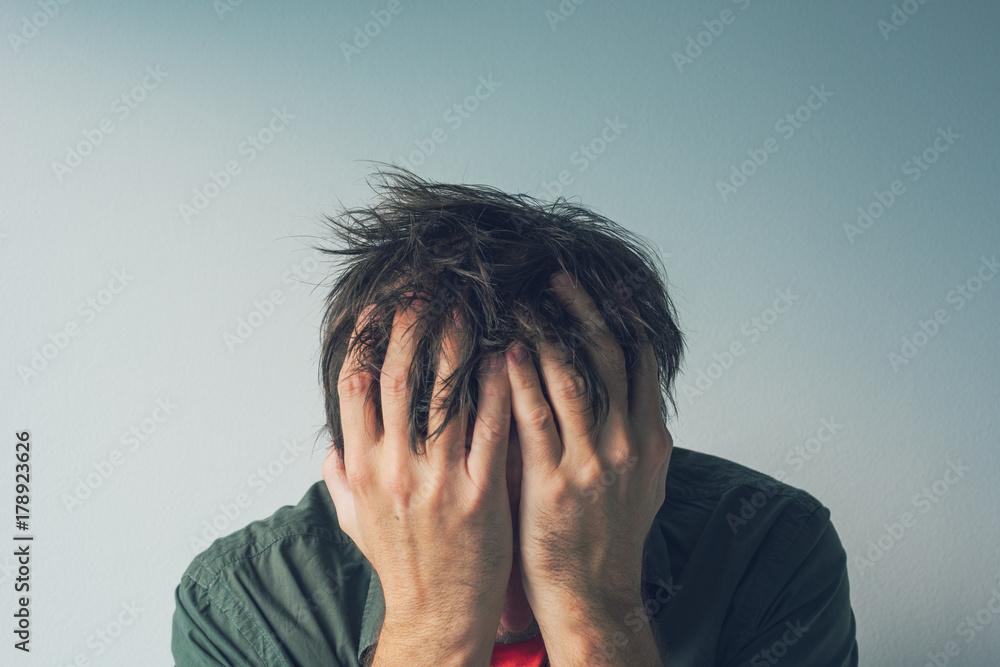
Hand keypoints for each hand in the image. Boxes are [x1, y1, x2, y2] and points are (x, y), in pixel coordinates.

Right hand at [322, 299, 513, 662]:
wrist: (437, 616)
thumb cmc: (401, 567)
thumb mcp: (356, 524)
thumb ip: (340, 482)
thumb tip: (329, 450)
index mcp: (363, 469)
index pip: (355, 388)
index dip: (366, 341)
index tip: (378, 309)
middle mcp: (395, 468)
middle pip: (399, 378)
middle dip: (410, 325)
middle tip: (424, 289)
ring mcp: (438, 480)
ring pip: (444, 394)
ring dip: (455, 343)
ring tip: (465, 307)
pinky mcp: (480, 493)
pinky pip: (491, 428)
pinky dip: (498, 387)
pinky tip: (506, 356)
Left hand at [506, 273, 671, 653]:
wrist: (593, 597)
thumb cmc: (609, 539)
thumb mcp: (644, 483)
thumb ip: (639, 434)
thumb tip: (637, 392)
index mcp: (652, 440)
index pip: (641, 361)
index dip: (619, 318)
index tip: (599, 287)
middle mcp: (629, 445)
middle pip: (609, 357)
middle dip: (583, 311)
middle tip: (557, 277)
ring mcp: (594, 464)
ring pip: (573, 379)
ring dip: (546, 335)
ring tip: (522, 303)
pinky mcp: (556, 485)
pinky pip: (537, 419)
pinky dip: (523, 381)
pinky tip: (508, 353)